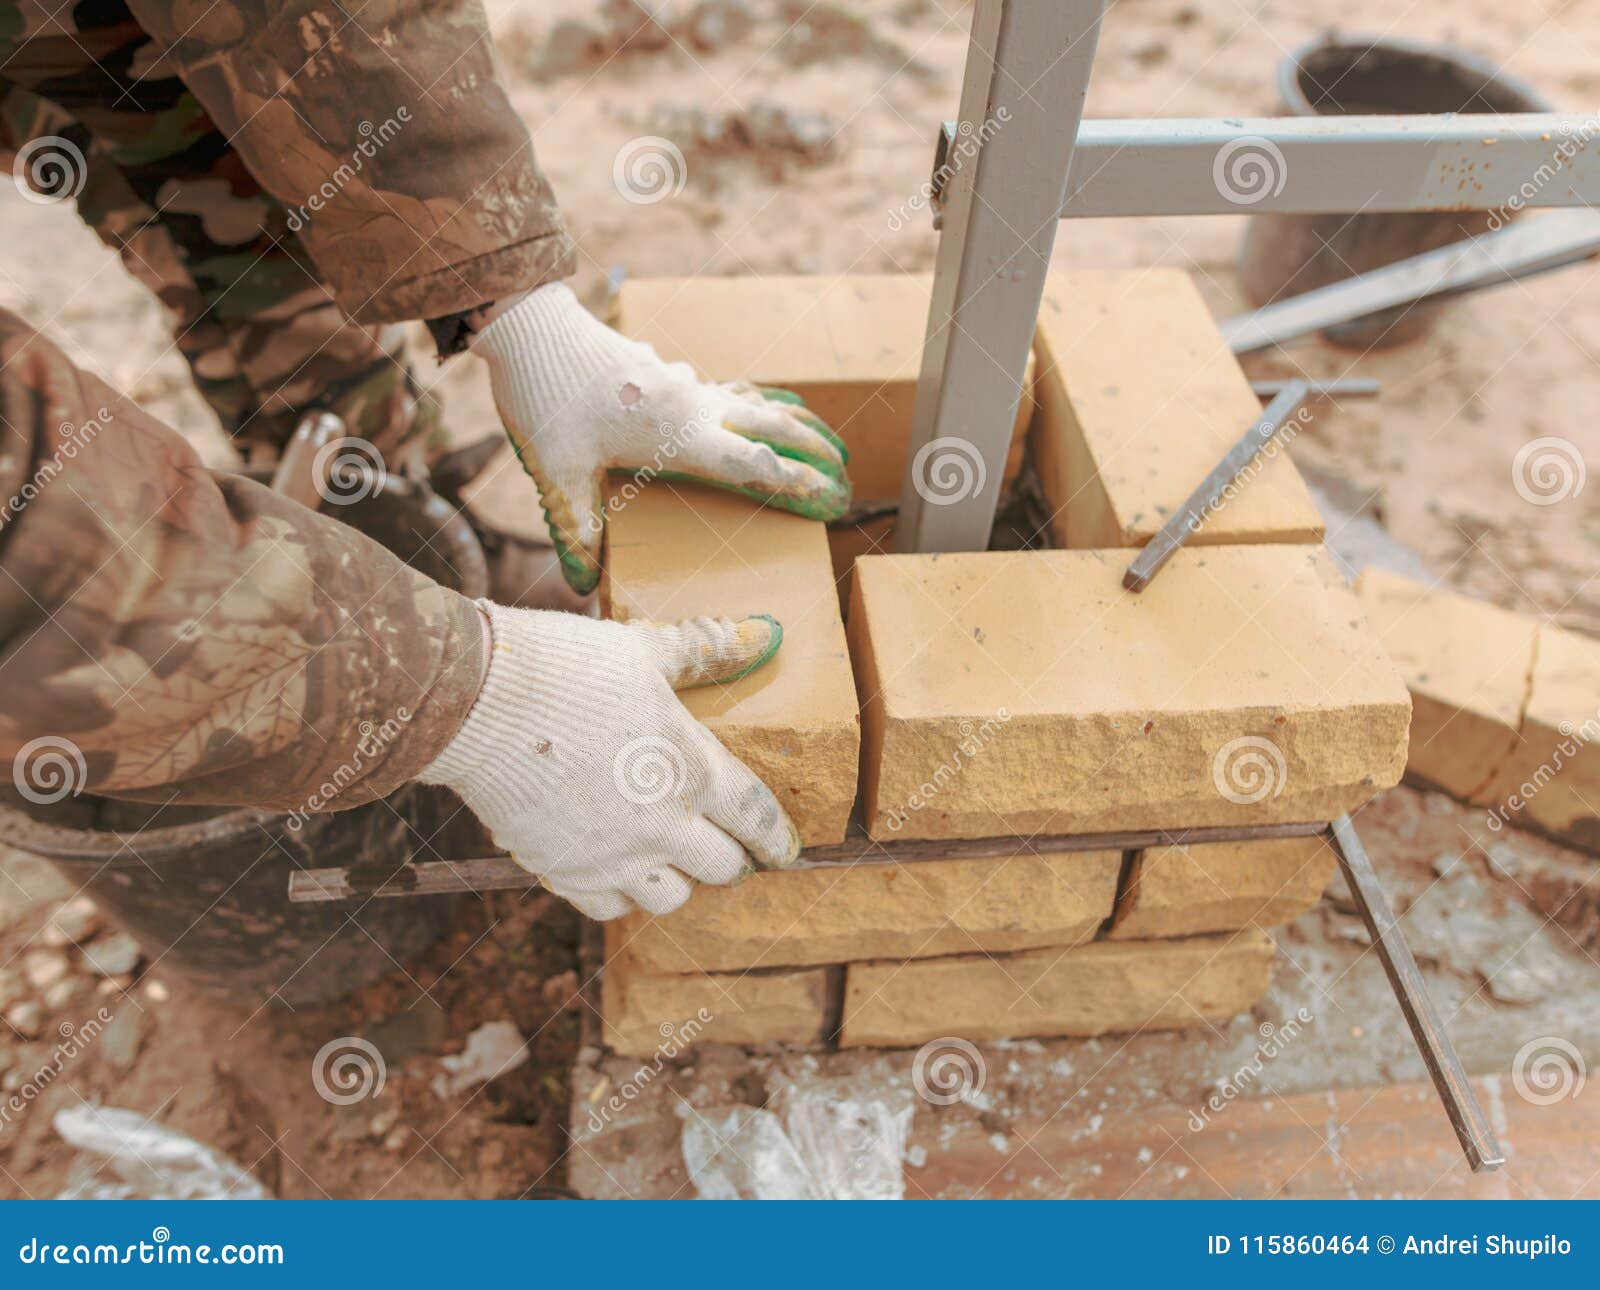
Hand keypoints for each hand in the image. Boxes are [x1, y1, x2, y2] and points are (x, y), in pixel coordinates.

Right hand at [418, 601, 799, 918]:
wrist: (481, 702)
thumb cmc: (568, 667)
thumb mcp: (645, 649)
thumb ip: (707, 650)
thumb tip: (767, 634)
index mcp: (694, 770)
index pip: (757, 818)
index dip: (776, 837)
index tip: (784, 849)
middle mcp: (664, 826)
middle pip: (723, 869)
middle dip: (730, 858)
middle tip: (720, 845)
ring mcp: (613, 856)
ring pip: (670, 898)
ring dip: (676, 880)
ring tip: (664, 855)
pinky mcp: (565, 872)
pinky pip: (609, 907)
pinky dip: (618, 893)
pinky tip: (611, 864)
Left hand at [470, 282, 850, 592]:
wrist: (529, 327)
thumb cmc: (544, 399)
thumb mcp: (556, 475)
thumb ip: (576, 532)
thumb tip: (584, 589)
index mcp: (680, 434)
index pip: (754, 462)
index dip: (795, 481)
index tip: (829, 497)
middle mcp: (693, 406)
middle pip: (773, 424)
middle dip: (815, 450)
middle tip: (846, 473)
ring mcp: (684, 383)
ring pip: (756, 400)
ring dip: (795, 421)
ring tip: (826, 438)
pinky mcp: (669, 371)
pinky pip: (728, 388)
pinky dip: (757, 400)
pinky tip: (756, 406)